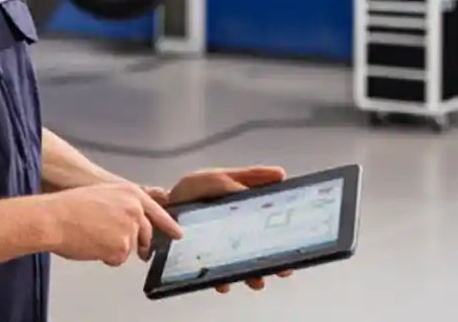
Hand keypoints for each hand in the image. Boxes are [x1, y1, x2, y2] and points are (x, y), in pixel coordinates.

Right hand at [46, 182, 182, 266]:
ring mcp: (130, 228)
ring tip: (92, 236)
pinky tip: (92, 245)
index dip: (168, 224)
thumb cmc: (70, 207)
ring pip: (129, 248)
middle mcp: (135, 209)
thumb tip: (130, 225)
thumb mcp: (102, 195)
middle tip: (116, 243)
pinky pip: (118, 259)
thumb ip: (122, 206)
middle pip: (145, 234)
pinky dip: (106, 257)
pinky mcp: (123, 246)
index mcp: (130, 193)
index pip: (156, 211)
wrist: (55, 218)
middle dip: (136, 243)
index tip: (178, 234)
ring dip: (114, 248)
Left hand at [166, 166, 293, 292]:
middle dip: (274, 261)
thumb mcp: (218, 178)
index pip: (271, 224)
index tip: (296, 241)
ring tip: (257, 280)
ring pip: (243, 266)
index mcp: (246, 212)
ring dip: (252, 276)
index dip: (284, 233)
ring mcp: (223, 248)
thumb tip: (279, 174)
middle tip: (284, 268)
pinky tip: (223, 283)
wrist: (160, 207)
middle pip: (261, 250)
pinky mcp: (206, 260)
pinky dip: (221, 280)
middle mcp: (237, 233)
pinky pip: (216, 275)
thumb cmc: (192, 190)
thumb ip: (246, 178)